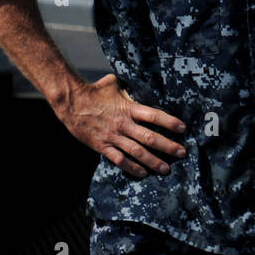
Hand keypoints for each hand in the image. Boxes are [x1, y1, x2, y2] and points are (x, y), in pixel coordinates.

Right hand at [56, 73, 186, 178]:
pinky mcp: (102, 146)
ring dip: (153, 161)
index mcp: (129, 108)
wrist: (71, 103)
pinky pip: (119, 160)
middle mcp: (123, 124)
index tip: (183, 128)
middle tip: (182, 153)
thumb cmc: (95, 91)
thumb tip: (144, 80)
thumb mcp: (116, 84)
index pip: (154, 116)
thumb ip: (131, 87)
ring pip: (137, 152)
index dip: (170, 122)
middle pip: (150, 137)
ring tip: (166, 169)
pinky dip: (132, 168)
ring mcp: (113, 137)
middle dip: (168, 146)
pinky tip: (143, 173)